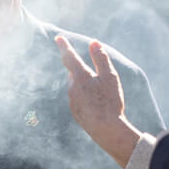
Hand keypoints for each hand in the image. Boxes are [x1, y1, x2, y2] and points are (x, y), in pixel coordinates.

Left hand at [56, 34, 140, 148]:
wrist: (105, 130)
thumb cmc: (110, 102)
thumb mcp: (110, 77)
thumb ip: (101, 58)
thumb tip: (94, 42)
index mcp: (80, 76)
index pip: (69, 56)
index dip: (64, 46)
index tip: (58, 38)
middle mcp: (72, 87)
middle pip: (74, 72)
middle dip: (82, 70)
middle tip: (98, 77)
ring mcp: (72, 100)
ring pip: (77, 86)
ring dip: (86, 85)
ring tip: (103, 95)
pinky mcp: (75, 111)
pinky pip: (79, 99)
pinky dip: (87, 97)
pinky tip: (98, 105)